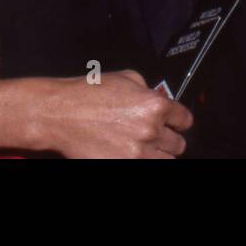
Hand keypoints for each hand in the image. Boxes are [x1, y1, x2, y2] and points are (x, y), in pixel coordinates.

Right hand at [31, 70, 193, 158]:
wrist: (60, 114)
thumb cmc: (89, 92)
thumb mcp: (125, 77)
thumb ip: (148, 90)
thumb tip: (159, 99)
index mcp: (155, 105)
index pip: (185, 120)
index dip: (179, 120)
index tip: (175, 123)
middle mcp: (150, 131)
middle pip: (178, 145)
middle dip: (168, 139)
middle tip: (155, 136)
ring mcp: (137, 154)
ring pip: (165, 162)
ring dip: (157, 155)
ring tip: (143, 148)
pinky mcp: (122, 166)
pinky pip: (145, 168)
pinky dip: (140, 161)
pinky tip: (129, 153)